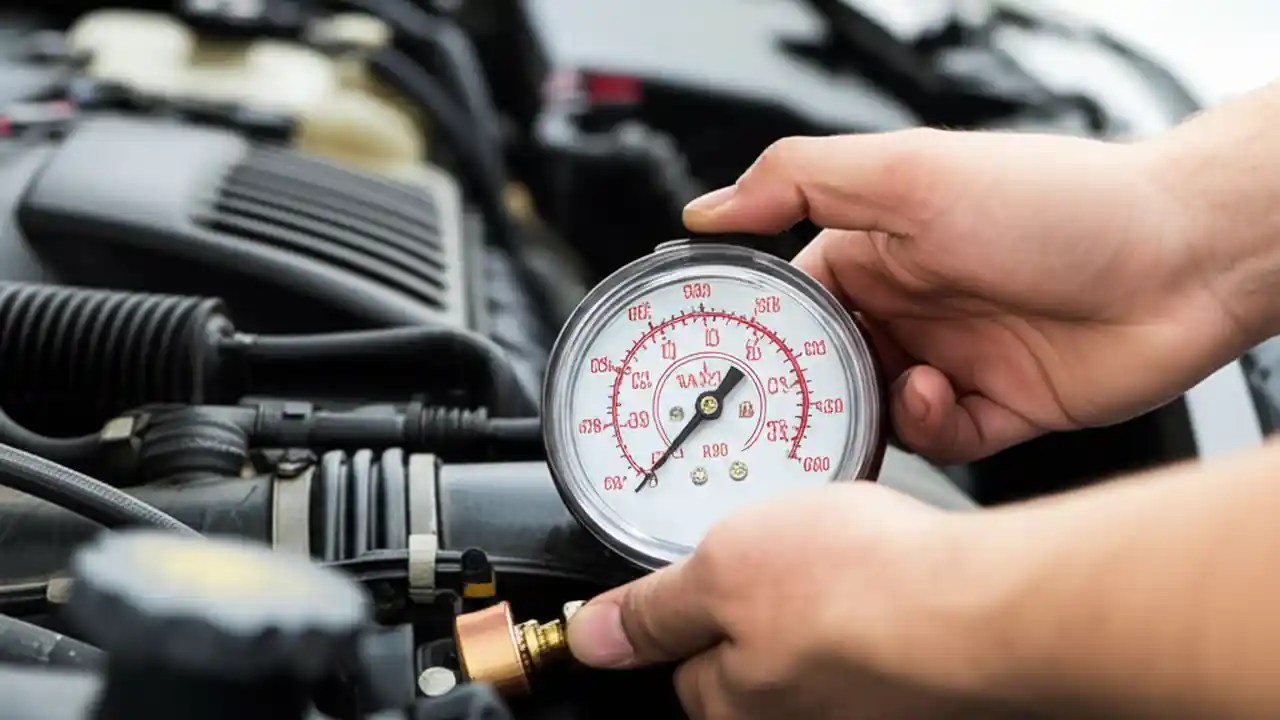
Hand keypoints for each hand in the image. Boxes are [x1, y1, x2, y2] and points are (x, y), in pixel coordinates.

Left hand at [566, 483, 1015, 718]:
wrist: (983, 604)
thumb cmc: (860, 590)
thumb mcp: (722, 573)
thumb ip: (652, 612)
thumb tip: (590, 638)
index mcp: (734, 708)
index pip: (681, 666)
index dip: (691, 606)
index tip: (712, 572)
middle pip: (748, 663)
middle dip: (758, 606)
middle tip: (783, 553)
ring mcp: (859, 711)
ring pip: (813, 647)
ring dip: (818, 601)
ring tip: (840, 557)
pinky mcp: (911, 691)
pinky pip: (870, 641)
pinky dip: (871, 606)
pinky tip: (883, 574)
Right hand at [682, 129, 1253, 461]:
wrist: (1185, 260)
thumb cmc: (1055, 203)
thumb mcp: (908, 174)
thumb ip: (799, 181)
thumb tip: (710, 206)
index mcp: (880, 247)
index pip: (792, 298)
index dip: (759, 330)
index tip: (729, 360)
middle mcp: (913, 304)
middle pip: (826, 367)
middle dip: (808, 392)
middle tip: (787, 410)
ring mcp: (953, 358)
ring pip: (873, 413)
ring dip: (870, 412)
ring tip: (890, 390)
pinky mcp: (997, 409)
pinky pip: (935, 441)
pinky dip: (927, 429)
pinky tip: (942, 395)